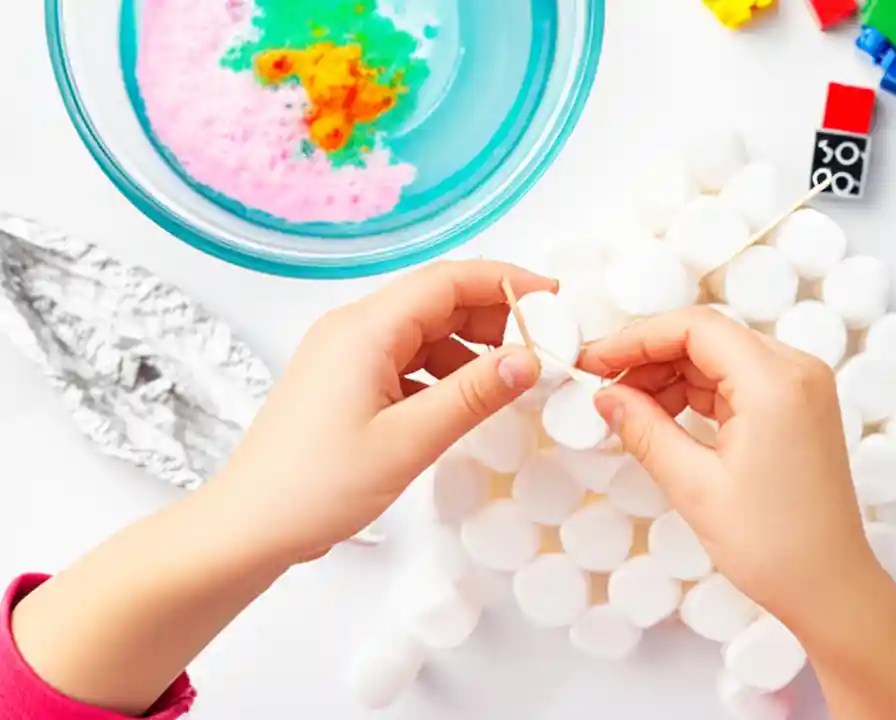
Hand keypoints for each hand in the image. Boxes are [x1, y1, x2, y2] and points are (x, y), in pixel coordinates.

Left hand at [210, 260, 552, 564]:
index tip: (555, 300)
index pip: (449, 280)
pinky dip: (445, 372)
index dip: (507, 282)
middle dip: (495, 318)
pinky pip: (407, 359)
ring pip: (425, 331)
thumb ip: (473, 395)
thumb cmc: (316, 486)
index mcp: (364, 328)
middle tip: (543, 347)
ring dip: (472, 349)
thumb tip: (528, 359)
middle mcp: (353, 329)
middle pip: (438, 300)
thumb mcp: (409, 440)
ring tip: (512, 380)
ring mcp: (346, 355)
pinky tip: (468, 401)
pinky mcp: (344, 382)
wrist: (249, 527)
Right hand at [579, 307, 895, 719]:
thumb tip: (606, 397)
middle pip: (707, 337)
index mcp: (776, 382)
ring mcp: (802, 388)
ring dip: (670, 376)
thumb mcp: (694, 486)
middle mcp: (797, 371)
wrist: (831, 587)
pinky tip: (661, 418)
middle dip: (650, 357)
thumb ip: (645, 430)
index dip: (636, 338)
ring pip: (720, 357)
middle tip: (602, 388)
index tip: (594, 362)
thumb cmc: (774, 545)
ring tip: (627, 411)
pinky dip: (697, 394)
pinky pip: (738, 382)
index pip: (694, 327)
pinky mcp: (798, 408)